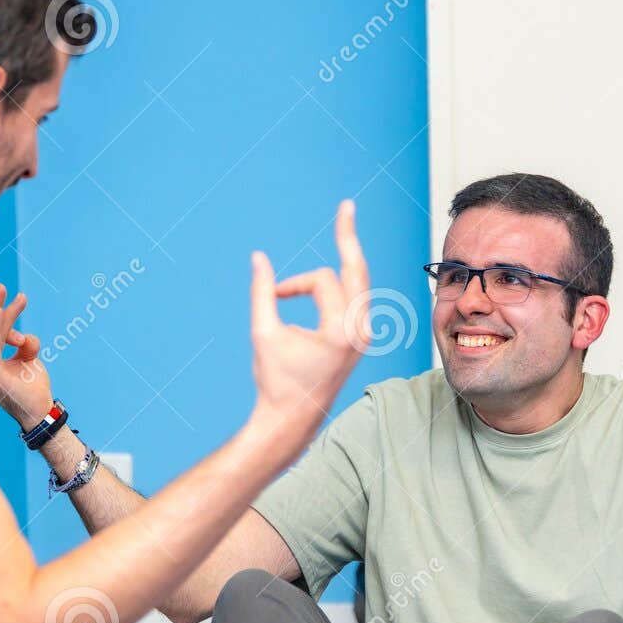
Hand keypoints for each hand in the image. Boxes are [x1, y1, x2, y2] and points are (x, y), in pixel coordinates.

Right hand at [0, 283, 53, 430]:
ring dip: (7, 315)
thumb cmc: (33, 388)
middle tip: (13, 291)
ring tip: (22, 299)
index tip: (10, 296)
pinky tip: (0, 310)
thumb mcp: (27, 359)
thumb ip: (22, 344)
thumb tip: (20, 335)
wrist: (40, 414)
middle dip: (2, 311)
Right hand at [248, 200, 372, 440]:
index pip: (319, 281)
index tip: (274, 296)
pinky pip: (356, 297)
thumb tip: (258, 256)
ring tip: (344, 224)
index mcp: (340, 330)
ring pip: (357, 282)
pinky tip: (342, 262)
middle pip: (356, 270)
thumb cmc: (276, 380)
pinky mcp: (361, 338)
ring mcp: (364, 335)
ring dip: (339, 265)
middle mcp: (359, 330)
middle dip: (347, 238)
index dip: (291, 283)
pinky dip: (341, 283)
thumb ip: (262, 293)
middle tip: (347, 204)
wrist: (294, 418)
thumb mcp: (264, 334)